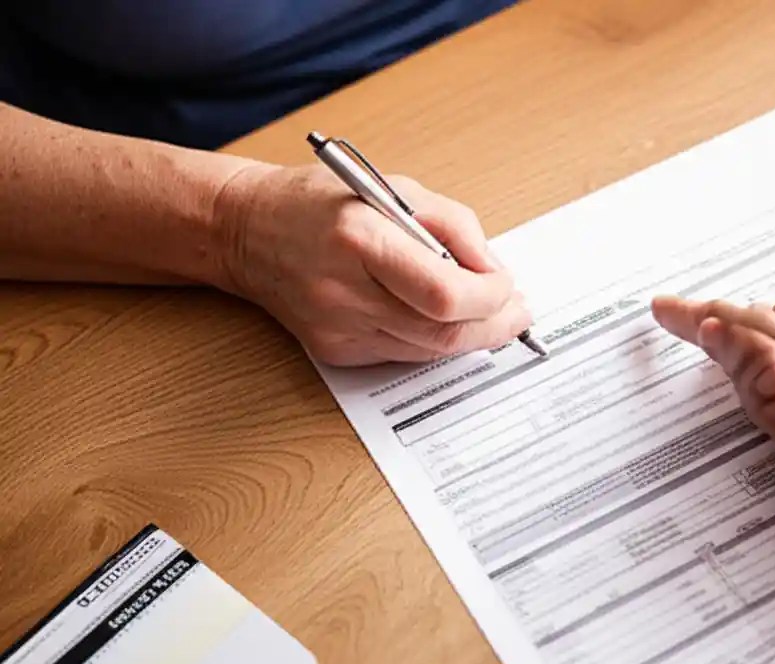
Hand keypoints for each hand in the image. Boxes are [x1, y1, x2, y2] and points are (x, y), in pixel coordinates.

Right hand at [214, 164, 529, 365]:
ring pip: (428, 352)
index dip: (490, 296)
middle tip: (518, 312)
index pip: (444, 294)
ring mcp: (337, 329)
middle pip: (443, 334)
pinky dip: (434, 339)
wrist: (246, 231)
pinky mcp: (335, 351)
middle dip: (494, 325)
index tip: (507, 285)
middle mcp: (345, 292)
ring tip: (493, 313)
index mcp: (360, 241)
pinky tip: (445, 318)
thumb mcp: (394, 188)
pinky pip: (403, 354)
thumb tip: (492, 270)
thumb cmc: (321, 203)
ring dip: (471, 336)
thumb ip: (453, 226)